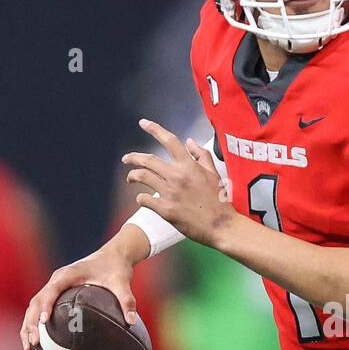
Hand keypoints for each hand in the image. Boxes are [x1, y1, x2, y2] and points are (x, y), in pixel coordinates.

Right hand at [20, 242, 140, 349]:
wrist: (113, 255)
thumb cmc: (116, 268)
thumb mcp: (122, 282)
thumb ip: (127, 300)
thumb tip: (132, 321)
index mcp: (68, 274)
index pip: (52, 290)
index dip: (46, 306)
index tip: (45, 322)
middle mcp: (57, 279)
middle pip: (36, 301)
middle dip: (32, 322)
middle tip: (34, 343)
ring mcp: (54, 285)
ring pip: (34, 306)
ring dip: (29, 325)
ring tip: (29, 347)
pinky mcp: (56, 292)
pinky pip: (40, 307)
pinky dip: (35, 322)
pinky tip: (36, 341)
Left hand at [122, 119, 234, 247]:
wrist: (222, 226)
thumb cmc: (220, 201)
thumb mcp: (214, 174)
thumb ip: (202, 155)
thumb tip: (190, 142)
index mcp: (189, 166)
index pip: (169, 141)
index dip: (154, 129)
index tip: (143, 123)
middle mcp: (177, 177)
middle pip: (148, 160)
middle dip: (133, 157)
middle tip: (126, 158)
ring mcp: (170, 194)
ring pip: (142, 177)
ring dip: (133, 176)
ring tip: (131, 178)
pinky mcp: (166, 210)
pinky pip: (144, 199)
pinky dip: (140, 198)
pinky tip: (142, 198)